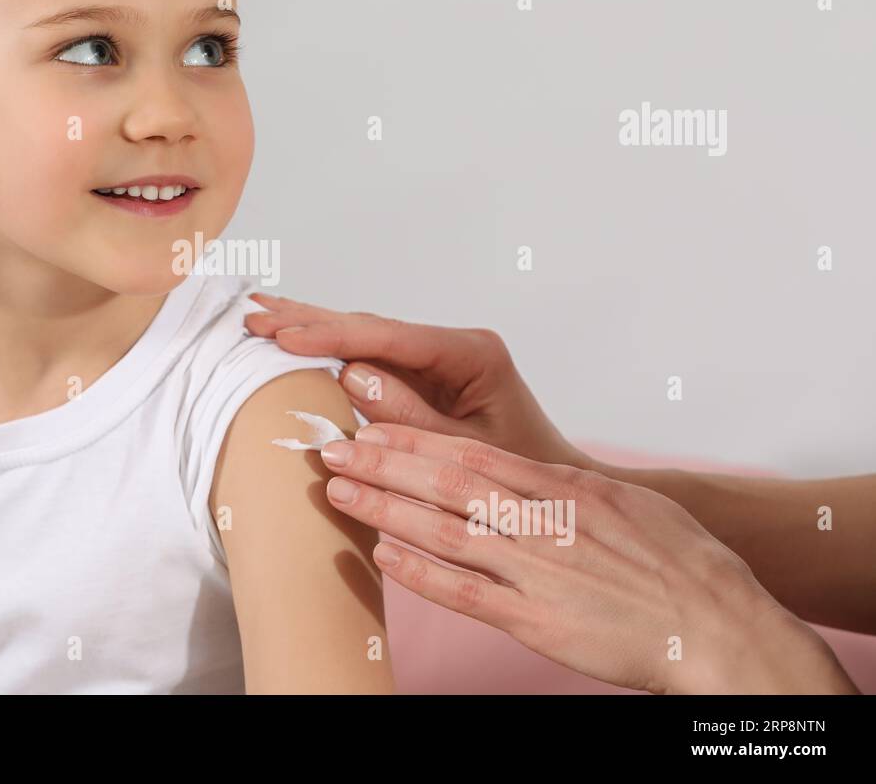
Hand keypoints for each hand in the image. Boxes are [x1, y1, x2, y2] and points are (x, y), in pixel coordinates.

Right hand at [246, 294, 595, 470]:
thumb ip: (410, 417)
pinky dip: (326, 345)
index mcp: (472, 353)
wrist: (552, 495)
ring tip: (258, 315)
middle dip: (309, 322)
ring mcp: (435, 357)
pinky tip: (292, 334)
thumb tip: (350, 375)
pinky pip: (366, 354)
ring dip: (309, 326)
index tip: (283, 337)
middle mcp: (452, 345)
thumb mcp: (467, 454)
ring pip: (362, 334)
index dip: (332, 335)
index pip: (388, 336)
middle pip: (369, 326)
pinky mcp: (421, 374)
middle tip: (253, 318)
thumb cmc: (522, 478)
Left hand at [317, 423, 857, 693]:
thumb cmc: (682, 566)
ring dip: (386, 509)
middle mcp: (545, 522)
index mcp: (567, 488)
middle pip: (447, 483)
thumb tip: (528, 475)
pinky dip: (420, 573)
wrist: (720, 629)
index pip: (474, 453)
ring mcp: (538, 571)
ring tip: (339, 491)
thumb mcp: (629, 505)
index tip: (374, 425)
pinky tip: (384, 554)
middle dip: (384, 462)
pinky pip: (465, 592)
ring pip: (444, 531)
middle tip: (334, 448)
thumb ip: (571, 488)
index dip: (415, 437)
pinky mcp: (536, 620)